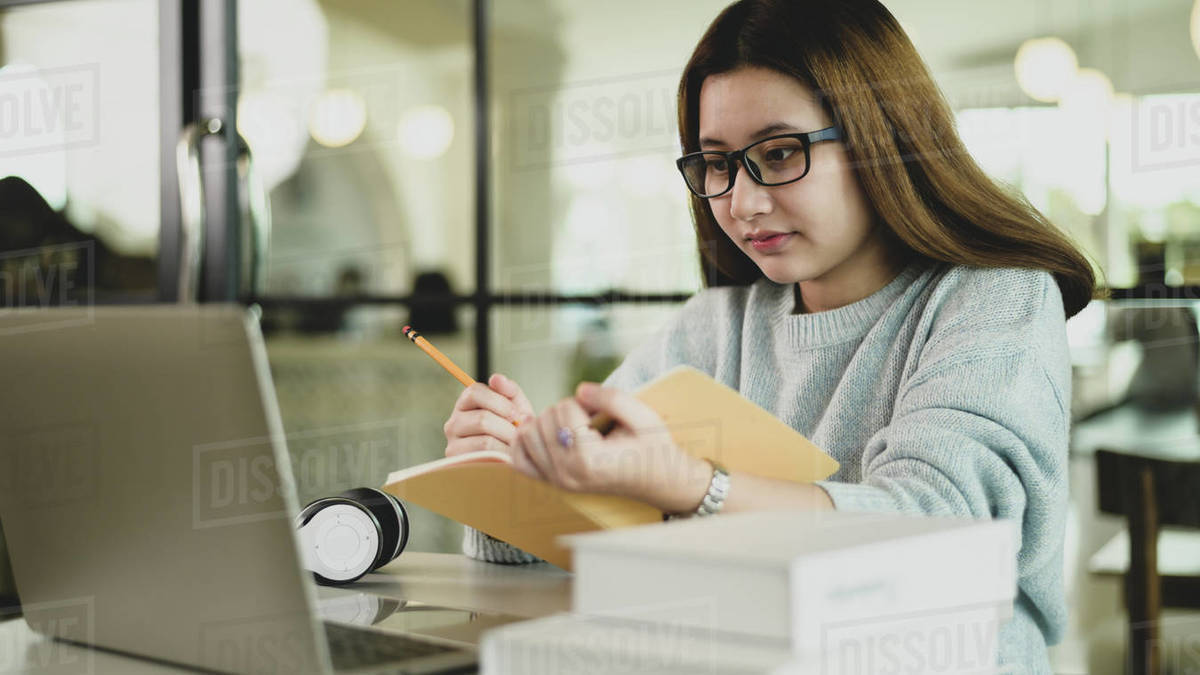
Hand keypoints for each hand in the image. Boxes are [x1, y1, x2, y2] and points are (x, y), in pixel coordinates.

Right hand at [443, 373, 534, 457]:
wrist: (515, 460)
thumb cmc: (514, 431)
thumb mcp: (517, 408)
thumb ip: (510, 390)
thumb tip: (496, 378)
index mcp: (466, 404)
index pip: (474, 392)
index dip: (499, 402)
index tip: (516, 414)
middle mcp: (453, 423)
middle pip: (482, 419)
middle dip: (508, 428)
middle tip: (520, 435)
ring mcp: (453, 445)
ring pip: (485, 441)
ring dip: (507, 444)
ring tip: (517, 447)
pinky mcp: (459, 465)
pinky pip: (485, 459)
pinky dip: (503, 457)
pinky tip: (509, 457)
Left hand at [510, 382, 711, 510]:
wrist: (658, 481)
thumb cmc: (652, 448)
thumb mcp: (644, 417)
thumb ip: (612, 399)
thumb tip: (580, 389)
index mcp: (589, 460)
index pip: (565, 409)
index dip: (585, 401)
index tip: (601, 413)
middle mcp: (567, 474)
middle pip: (544, 418)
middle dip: (566, 410)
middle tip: (590, 420)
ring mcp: (556, 482)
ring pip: (527, 434)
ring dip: (548, 422)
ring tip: (573, 427)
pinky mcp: (552, 483)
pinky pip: (519, 459)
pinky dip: (526, 442)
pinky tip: (548, 435)